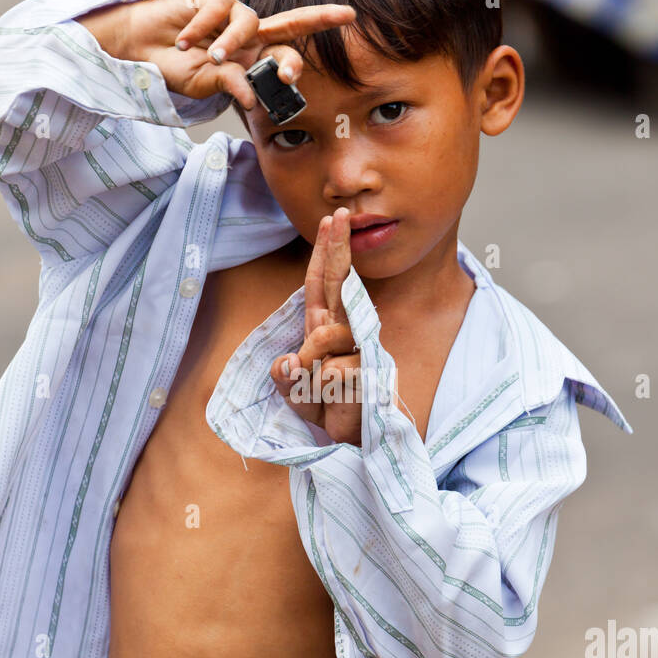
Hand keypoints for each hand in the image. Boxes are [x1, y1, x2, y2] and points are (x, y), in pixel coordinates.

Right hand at [77, 0, 355, 109]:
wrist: (137, 49)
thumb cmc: (173, 68)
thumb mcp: (204, 84)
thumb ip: (229, 84)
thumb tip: (253, 96)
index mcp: (253, 58)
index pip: (290, 51)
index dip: (316, 42)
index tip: (350, 22)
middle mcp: (248, 34)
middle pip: (291, 22)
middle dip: (319, 19)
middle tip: (344, 18)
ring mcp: (231, 14)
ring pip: (251, 22)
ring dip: (232, 43)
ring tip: (209, 57)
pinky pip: (219, 8)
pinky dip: (202, 27)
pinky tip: (183, 38)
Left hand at [270, 208, 363, 446]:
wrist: (351, 442)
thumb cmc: (325, 409)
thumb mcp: (294, 391)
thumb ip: (286, 376)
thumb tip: (286, 362)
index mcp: (325, 328)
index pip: (324, 285)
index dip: (328, 253)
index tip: (332, 220)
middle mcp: (347, 332)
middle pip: (340, 285)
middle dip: (336, 249)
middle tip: (339, 215)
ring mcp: (362, 350)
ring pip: (322, 338)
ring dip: (309, 368)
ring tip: (318, 391)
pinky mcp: (371, 373)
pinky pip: (334, 372)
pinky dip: (322, 391)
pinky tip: (334, 402)